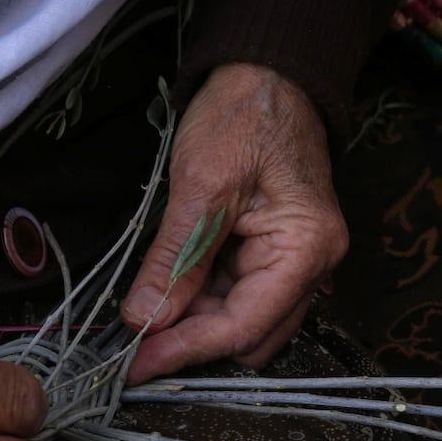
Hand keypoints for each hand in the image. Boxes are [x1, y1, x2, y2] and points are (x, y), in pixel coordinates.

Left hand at [121, 63, 348, 383]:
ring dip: (191, 326)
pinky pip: (232, 297)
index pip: (242, 327)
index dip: (186, 351)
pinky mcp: (267, 254)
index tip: (135, 367)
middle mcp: (310, 267)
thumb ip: (174, 260)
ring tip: (139, 320)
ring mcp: (291, 262)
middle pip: (248, 337)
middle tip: (131, 348)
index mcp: (305, 250)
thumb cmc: (241, 117)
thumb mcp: (200, 188)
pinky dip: (196, 304)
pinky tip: (161, 297)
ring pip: (238, 322)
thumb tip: (143, 321)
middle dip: (191, 344)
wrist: (264, 73)